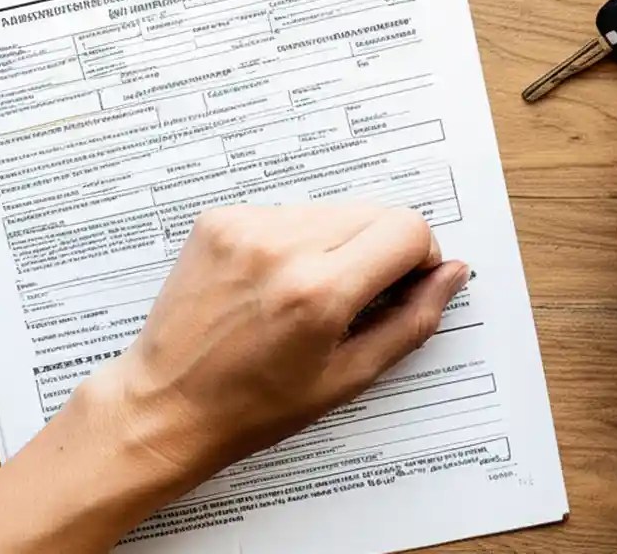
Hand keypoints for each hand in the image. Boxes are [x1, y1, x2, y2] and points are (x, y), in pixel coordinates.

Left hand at [0, 203, 468, 553]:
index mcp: (321, 292)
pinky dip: (298, 241)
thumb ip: (412, 321)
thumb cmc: (255, 406)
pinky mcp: (219, 220)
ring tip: (310, 295)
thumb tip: (452, 274)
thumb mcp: (349, 377)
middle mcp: (283, 247)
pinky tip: (276, 283)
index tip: (403, 288)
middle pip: (376, 213)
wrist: (164, 405)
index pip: (408, 230)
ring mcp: (246, 228)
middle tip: (358, 299)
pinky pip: (290, 213)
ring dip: (341, 244)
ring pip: (335, 209)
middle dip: (383, 251)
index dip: (420, 259)